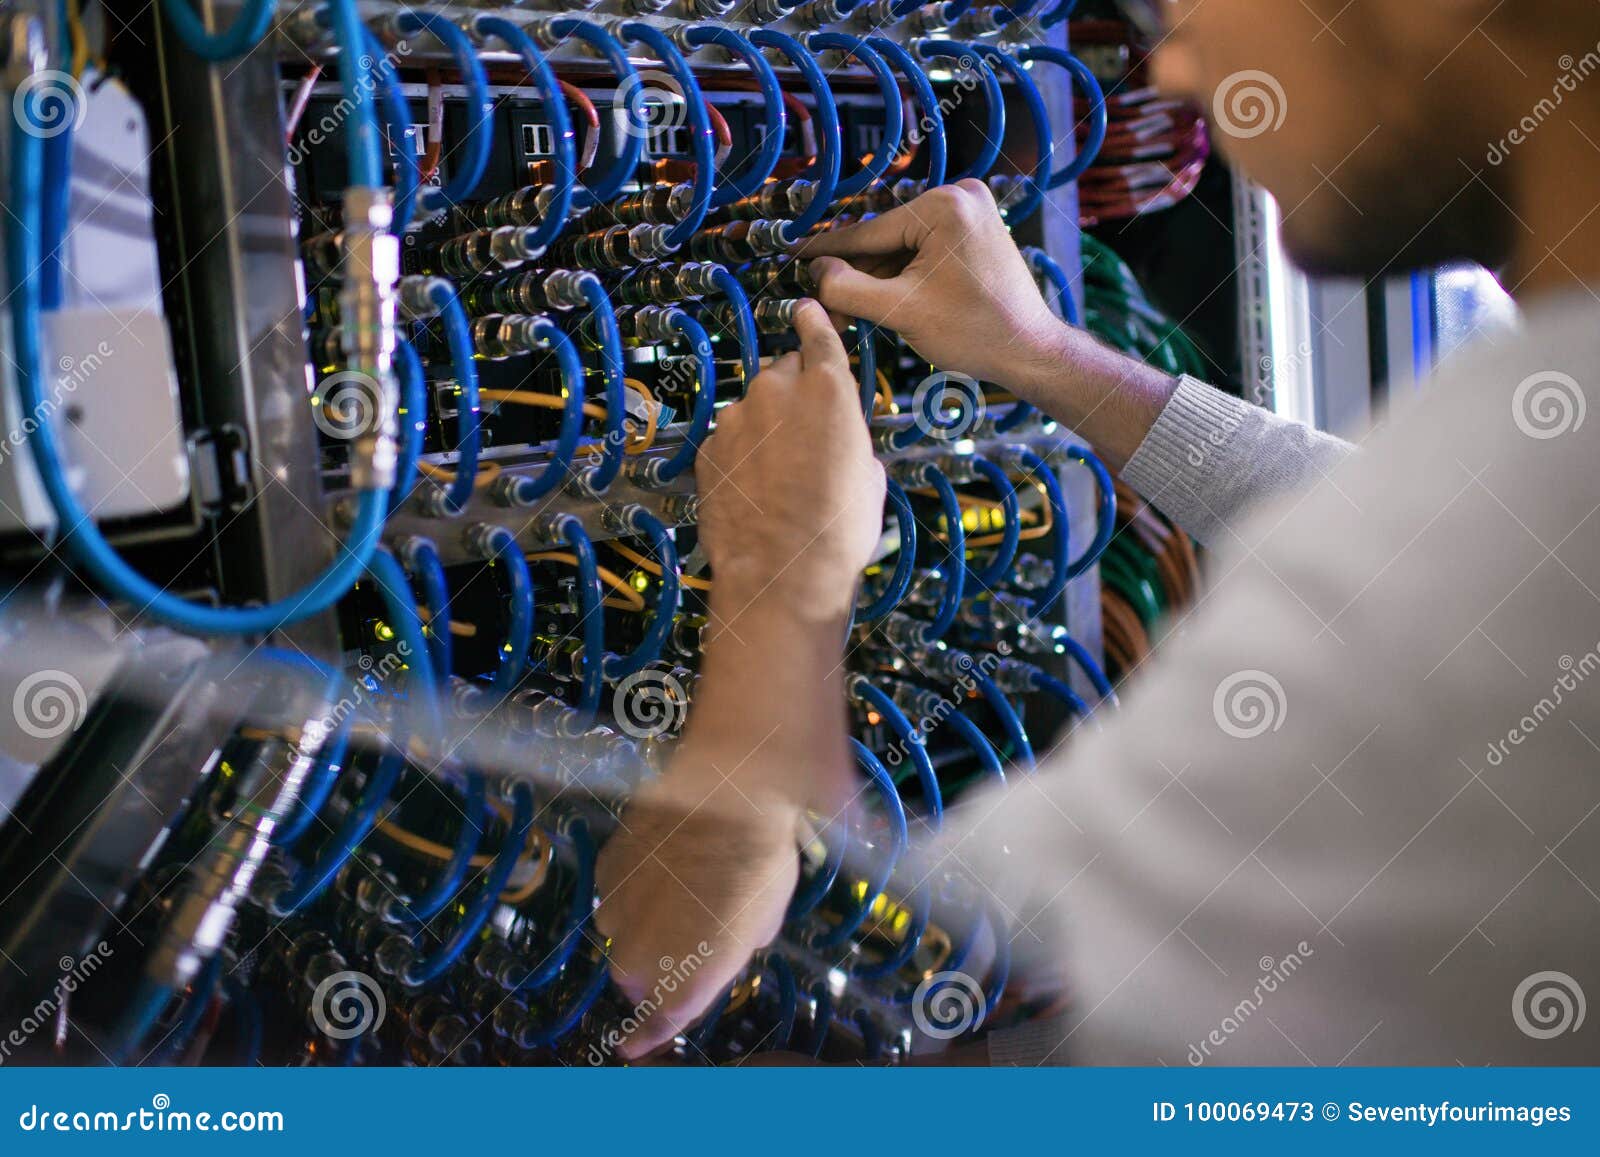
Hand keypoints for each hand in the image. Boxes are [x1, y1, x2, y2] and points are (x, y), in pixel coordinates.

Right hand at [594, 770, 802, 1059]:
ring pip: (616, 935)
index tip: (631, 1047)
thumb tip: (728, 936)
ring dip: (636, 926)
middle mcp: (644, 956)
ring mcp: (618, 912)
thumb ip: (736, 944)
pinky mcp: (605, 872)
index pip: (660, 1023)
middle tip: (679, 941)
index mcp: (689, 978)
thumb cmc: (759, 861)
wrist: (726, 795)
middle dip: (650, 971)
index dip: (645, 1036)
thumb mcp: (764, 916)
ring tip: (671, 891)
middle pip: (633, 980)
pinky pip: (611, 893)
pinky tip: (657, 863)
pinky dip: (628, 889)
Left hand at [694, 299, 885, 620]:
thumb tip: (844, 442)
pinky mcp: (708, 448)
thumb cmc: (839, 530)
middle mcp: (777, 391)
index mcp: (828, 389)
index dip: (815, 321)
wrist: (781, 574)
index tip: (809, 310)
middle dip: (796, 388)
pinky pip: (729, 437)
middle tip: (808, 429)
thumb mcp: (869, 478)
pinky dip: (741, 451)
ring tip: (781, 472)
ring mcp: (736, 418)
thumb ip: (852, 439)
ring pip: (754, 406)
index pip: (819, 333)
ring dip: (766, 424)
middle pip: (785, 369)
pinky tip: (756, 487)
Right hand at [801, 180, 1072, 395]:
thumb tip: (815, 271)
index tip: (790, 252)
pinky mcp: (974, 229)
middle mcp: (959, 195)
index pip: (869, 233)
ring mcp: (969, 210)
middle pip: (885, 239)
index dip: (825, 251)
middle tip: (826, 308)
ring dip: (876, 279)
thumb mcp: (901, 311)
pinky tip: (882, 301)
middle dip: (855, 276)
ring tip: (851, 314)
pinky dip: (901, 275)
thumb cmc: (975, 332)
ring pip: (901, 247)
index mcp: (944, 206)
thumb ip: (848, 288)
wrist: (1030, 349)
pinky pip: (922, 249)